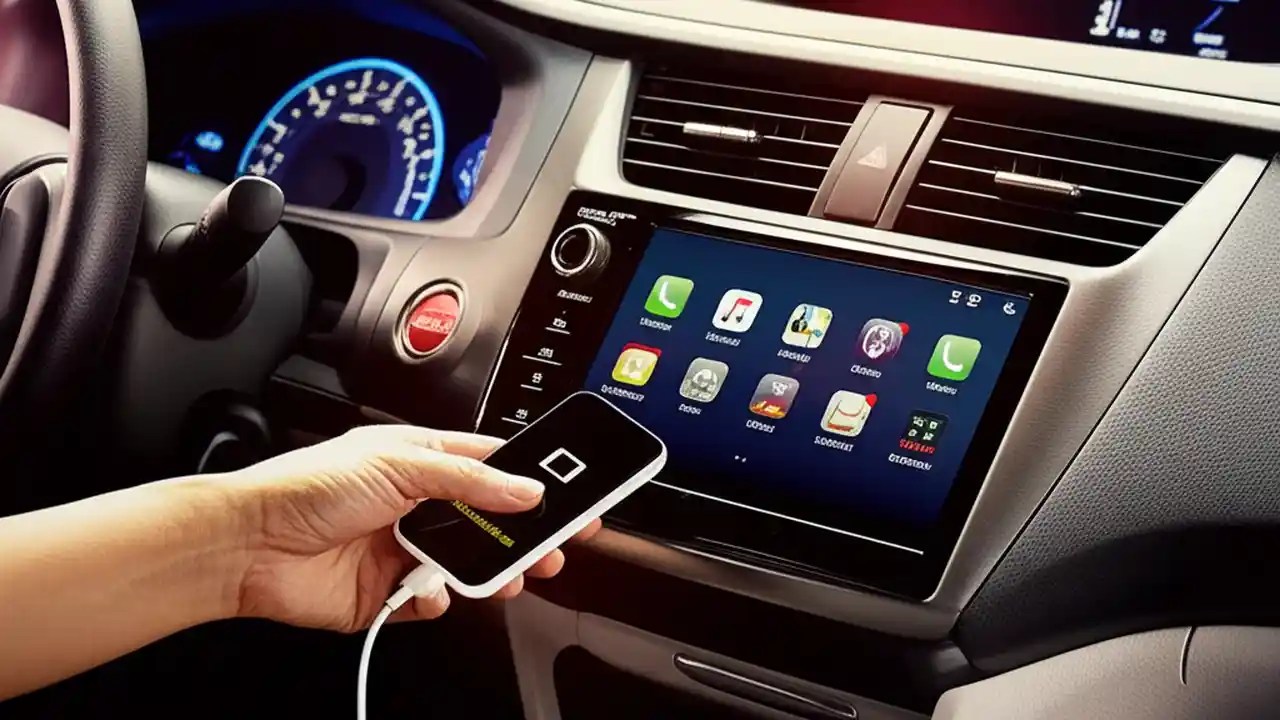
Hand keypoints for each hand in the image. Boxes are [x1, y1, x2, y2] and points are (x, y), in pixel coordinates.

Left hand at [226, 425, 600, 632]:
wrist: (249, 545)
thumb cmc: (306, 487)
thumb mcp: (400, 464)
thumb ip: (469, 480)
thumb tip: (524, 488)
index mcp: (422, 459)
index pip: (494, 468)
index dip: (533, 482)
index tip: (569, 498)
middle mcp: (415, 503)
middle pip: (488, 522)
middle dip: (523, 536)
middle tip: (554, 548)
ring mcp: (401, 548)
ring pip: (467, 565)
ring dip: (488, 573)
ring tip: (508, 578)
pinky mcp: (387, 592)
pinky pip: (431, 601)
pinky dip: (437, 601)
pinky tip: (430, 593)